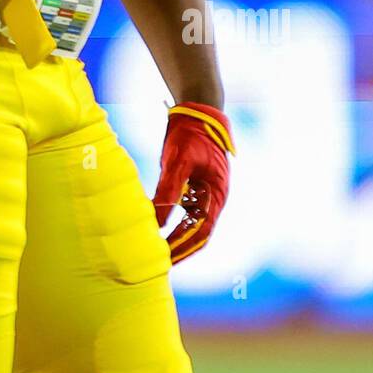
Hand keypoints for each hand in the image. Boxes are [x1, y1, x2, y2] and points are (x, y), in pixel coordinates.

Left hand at [152, 102, 234, 262]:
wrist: (196, 111)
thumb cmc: (191, 134)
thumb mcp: (178, 161)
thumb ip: (169, 191)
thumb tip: (158, 222)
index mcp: (217, 195)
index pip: (201, 232)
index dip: (184, 248)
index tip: (167, 260)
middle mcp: (213, 198)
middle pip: (197, 232)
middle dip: (179, 248)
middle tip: (158, 261)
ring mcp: (205, 192)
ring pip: (191, 223)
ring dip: (175, 236)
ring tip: (155, 248)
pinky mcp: (194, 185)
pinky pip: (184, 210)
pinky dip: (172, 220)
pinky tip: (156, 225)